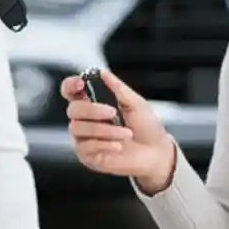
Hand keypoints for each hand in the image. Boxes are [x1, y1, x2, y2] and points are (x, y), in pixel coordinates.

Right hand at [61, 69, 176, 194]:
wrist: (156, 154)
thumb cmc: (146, 128)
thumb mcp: (135, 103)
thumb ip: (117, 88)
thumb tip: (102, 73)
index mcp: (94, 102)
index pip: (71, 91)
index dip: (71, 85)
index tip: (81, 84)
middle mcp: (86, 119)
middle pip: (73, 109)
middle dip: (92, 110)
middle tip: (113, 113)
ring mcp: (85, 138)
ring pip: (78, 129)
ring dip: (105, 130)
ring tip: (126, 133)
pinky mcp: (88, 156)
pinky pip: (86, 147)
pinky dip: (104, 144)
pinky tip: (118, 146)